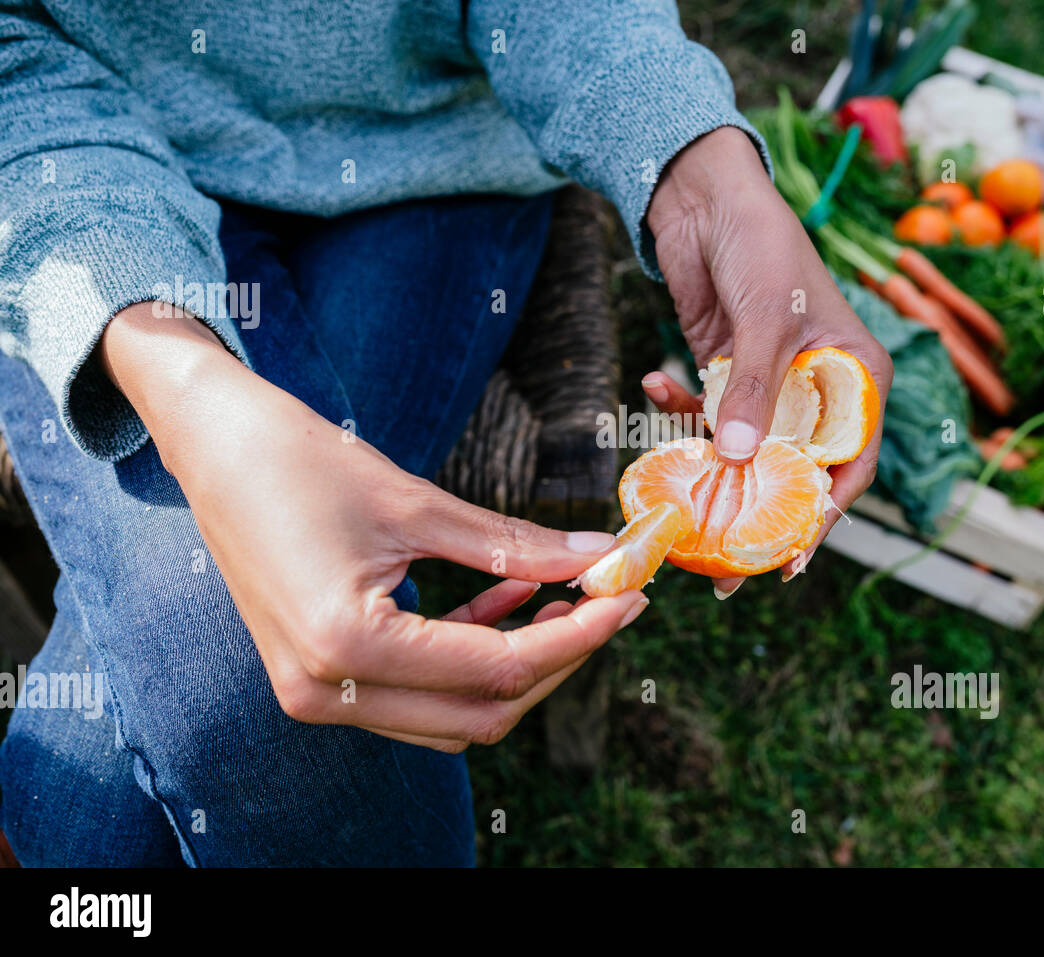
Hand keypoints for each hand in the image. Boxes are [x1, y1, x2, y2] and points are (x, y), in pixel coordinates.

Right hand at [100, 303, 644, 751]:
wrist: (211, 443)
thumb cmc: (299, 457)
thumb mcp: (418, 503)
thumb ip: (514, 544)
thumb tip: (600, 556)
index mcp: (347, 647)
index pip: (497, 667)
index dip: (577, 635)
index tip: (629, 597)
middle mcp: (325, 691)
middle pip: (480, 710)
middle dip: (556, 658)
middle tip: (608, 599)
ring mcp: (315, 693)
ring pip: (452, 714)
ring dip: (516, 664)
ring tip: (568, 597)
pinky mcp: (317, 676)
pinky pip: (416, 691)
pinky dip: (469, 654)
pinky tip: (512, 596)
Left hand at [645, 127, 892, 594]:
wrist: (705, 195)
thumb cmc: (760, 244)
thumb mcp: (766, 319)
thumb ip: (755, 392)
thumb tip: (738, 462)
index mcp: (855, 377)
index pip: (850, 463)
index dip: (823, 515)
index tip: (789, 560)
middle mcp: (817, 389)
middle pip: (793, 469)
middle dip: (756, 512)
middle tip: (722, 566)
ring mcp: (768, 384)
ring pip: (743, 450)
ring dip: (707, 470)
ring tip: (673, 506)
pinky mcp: (724, 373)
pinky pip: (705, 413)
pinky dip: (676, 408)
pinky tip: (654, 383)